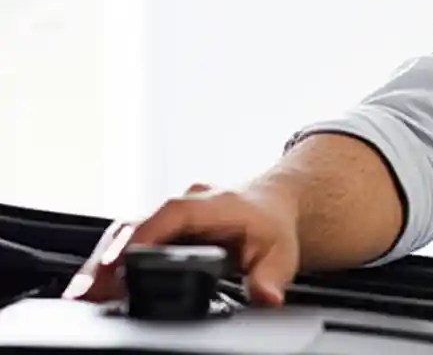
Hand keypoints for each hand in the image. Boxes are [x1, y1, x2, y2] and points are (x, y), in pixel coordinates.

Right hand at [62, 182, 300, 306]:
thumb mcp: (282, 253)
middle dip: (110, 255)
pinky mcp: (158, 227)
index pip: (173, 213)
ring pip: (127, 231)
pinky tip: (94, 285)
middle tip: (89, 290)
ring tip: (83, 293)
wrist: (270, 204)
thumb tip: (266, 296)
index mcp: (214, 203)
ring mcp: (169, 214)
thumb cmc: (272, 225)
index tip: (122, 262)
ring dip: (103, 260)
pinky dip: (110, 260)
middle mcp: (186, 203)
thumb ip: (270, 277)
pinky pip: (128, 239)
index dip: (145, 235)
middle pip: (138, 223)